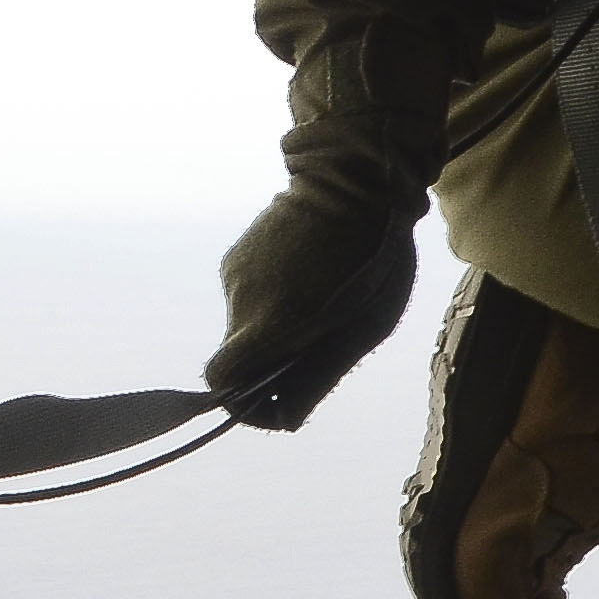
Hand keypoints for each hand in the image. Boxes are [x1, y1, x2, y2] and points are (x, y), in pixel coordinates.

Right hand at [205, 144, 428, 431]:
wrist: (357, 180)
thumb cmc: (375, 261)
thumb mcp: (365, 328)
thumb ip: (320, 375)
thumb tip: (285, 418)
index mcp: (273, 321)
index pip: (222, 382)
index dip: (243, 403)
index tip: (275, 402)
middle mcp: (242, 299)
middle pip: (239, 357)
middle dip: (270, 365)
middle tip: (317, 347)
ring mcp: (234, 274)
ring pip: (245, 324)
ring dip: (276, 326)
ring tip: (322, 299)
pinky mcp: (235, 255)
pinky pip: (247, 294)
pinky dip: (272, 298)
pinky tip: (308, 274)